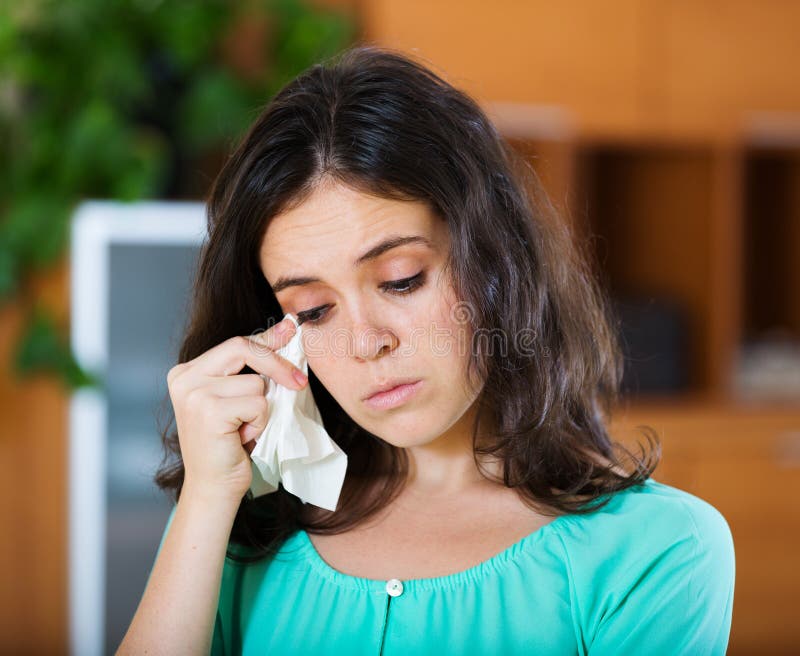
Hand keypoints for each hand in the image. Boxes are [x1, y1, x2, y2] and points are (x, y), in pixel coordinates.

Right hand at [166, 316, 306, 501]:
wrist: (213, 488)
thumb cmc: (229, 444)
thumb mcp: (238, 400)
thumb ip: (252, 371)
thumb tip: (286, 332)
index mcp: (188, 371)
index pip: (236, 343)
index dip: (268, 337)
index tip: (291, 328)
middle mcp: (185, 377)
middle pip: (243, 349)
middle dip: (277, 363)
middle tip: (298, 382)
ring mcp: (194, 394)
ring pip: (256, 383)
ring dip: (261, 409)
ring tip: (243, 429)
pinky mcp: (208, 412)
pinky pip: (258, 404)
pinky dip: (259, 423)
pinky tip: (241, 438)